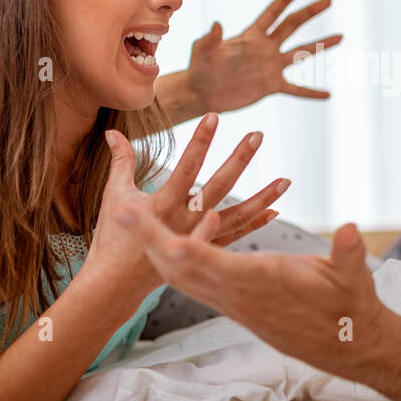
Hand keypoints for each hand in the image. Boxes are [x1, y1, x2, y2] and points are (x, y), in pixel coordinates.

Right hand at [89, 114, 291, 294]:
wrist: (116, 284)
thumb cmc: (114, 237)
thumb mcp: (115, 196)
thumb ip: (121, 163)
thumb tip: (113, 133)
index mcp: (163, 205)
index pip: (187, 166)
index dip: (201, 140)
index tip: (214, 116)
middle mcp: (186, 221)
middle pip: (220, 186)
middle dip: (240, 159)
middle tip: (258, 135)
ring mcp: (199, 238)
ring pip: (238, 216)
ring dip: (263, 198)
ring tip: (286, 180)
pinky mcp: (205, 251)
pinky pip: (235, 236)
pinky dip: (255, 223)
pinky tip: (273, 210)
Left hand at [119, 199, 387, 375]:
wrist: (345, 345)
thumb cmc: (349, 306)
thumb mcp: (353, 276)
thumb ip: (349, 252)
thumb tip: (353, 230)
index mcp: (263, 282)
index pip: (216, 264)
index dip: (187, 247)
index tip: (161, 233)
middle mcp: (240, 295)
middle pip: (182, 268)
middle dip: (149, 241)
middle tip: (120, 212)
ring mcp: (234, 303)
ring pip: (182, 277)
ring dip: (154, 250)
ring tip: (131, 224)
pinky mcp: (235, 305)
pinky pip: (196, 282)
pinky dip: (176, 261)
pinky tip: (164, 246)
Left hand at [184, 0, 342, 113]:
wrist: (201, 92)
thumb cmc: (199, 67)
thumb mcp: (202, 50)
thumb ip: (210, 38)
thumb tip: (216, 24)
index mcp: (252, 36)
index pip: (273, 13)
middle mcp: (265, 48)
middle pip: (293, 25)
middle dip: (310, 12)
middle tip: (328, 1)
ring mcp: (271, 67)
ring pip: (301, 53)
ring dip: (320, 45)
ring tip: (340, 37)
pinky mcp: (271, 86)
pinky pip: (296, 89)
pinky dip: (311, 92)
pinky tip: (327, 95)